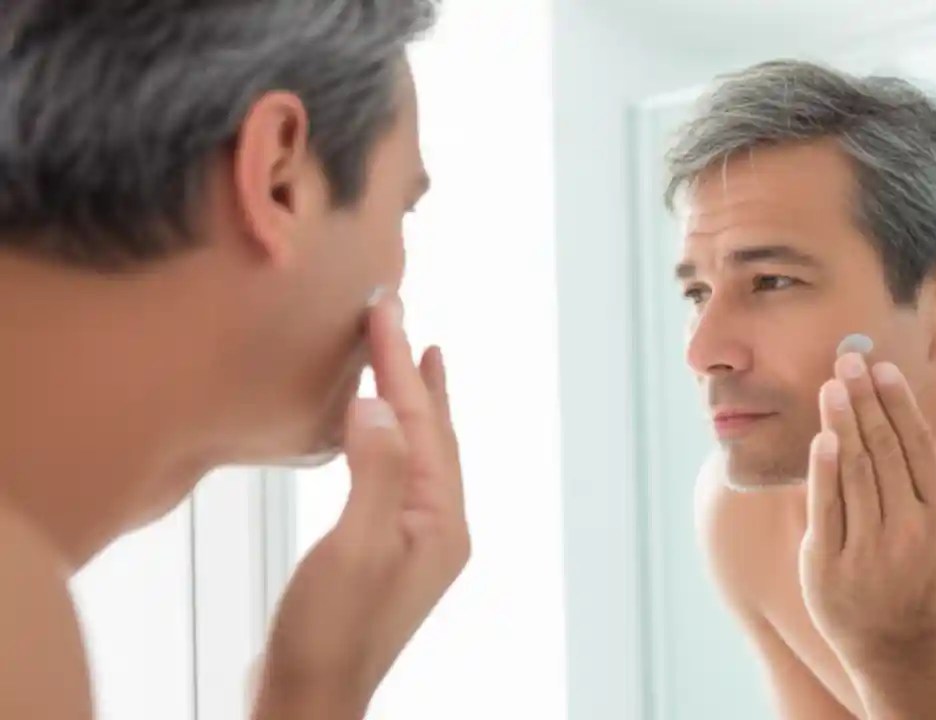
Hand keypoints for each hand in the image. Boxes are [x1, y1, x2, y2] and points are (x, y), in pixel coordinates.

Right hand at [254, 293, 469, 719]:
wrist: (310, 701)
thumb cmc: (330, 634)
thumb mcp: (355, 548)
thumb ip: (374, 473)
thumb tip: (376, 405)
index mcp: (441, 521)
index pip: (423, 424)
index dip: (400, 363)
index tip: (385, 308)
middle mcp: (439, 527)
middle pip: (432, 433)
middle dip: (414, 375)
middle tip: (401, 320)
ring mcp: (415, 541)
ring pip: (417, 453)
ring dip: (409, 404)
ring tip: (407, 361)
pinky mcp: (386, 552)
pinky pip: (396, 474)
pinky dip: (388, 439)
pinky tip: (374, 432)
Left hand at [799, 352, 935, 667]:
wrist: (888, 636)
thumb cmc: (914, 568)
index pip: (918, 446)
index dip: (898, 403)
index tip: (881, 367)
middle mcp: (910, 529)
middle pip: (885, 451)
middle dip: (866, 400)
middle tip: (847, 359)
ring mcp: (871, 548)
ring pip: (856, 473)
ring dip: (843, 423)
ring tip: (831, 385)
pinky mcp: (831, 563)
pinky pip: (827, 508)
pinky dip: (824, 470)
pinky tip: (821, 436)